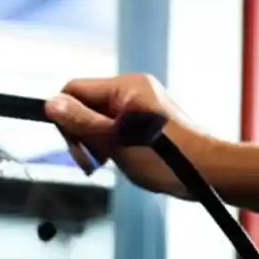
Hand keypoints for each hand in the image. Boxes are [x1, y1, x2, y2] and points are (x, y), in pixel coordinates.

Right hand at [45, 73, 207, 197]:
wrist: (206, 172)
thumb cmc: (167, 159)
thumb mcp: (116, 141)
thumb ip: (82, 122)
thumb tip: (51, 104)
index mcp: (125, 86)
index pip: (75, 90)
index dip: (67, 118)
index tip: (77, 147)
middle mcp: (133, 88)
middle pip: (85, 105)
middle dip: (82, 134)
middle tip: (92, 162)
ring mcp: (140, 103)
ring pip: (98, 118)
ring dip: (95, 142)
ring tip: (108, 162)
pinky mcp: (145, 119)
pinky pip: (114, 126)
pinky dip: (110, 143)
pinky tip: (119, 159)